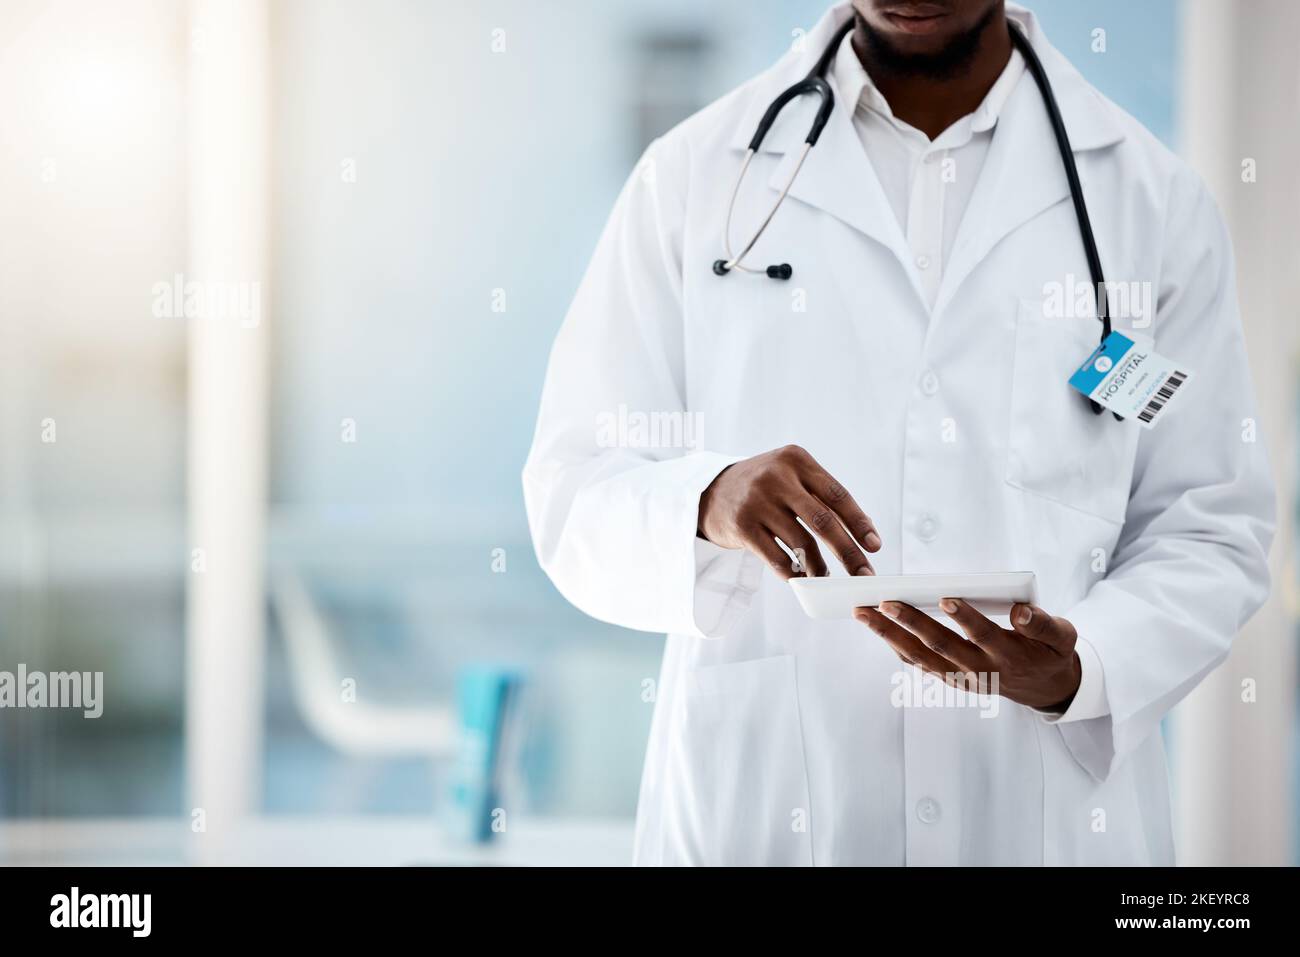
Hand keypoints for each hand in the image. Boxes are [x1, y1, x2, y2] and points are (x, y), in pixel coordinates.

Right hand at [697, 445, 880, 579]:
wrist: (711, 491)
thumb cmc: (764, 487)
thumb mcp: (790, 475)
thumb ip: (820, 496)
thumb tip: (862, 535)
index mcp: (796, 460)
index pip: (837, 495)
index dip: (859, 523)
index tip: (875, 546)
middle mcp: (777, 477)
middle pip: (823, 521)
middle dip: (848, 552)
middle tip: (863, 573)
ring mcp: (757, 501)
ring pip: (801, 543)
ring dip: (818, 566)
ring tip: (824, 575)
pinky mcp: (742, 526)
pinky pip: (777, 558)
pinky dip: (793, 571)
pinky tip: (799, 575)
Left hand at [854, 599, 1081, 711]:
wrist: (1045, 688)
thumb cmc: (1050, 652)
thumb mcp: (1062, 637)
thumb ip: (1043, 624)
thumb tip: (1020, 611)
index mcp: (1009, 656)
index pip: (983, 635)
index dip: (966, 618)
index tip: (947, 598)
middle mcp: (980, 670)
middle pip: (941, 646)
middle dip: (911, 623)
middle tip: (885, 602)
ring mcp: (961, 678)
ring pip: (920, 657)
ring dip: (889, 635)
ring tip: (863, 613)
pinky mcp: (950, 679)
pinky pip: (917, 664)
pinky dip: (894, 646)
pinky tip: (876, 627)